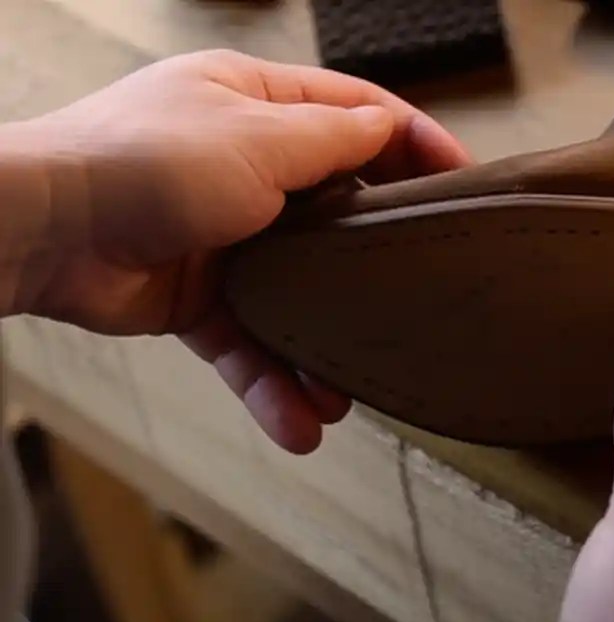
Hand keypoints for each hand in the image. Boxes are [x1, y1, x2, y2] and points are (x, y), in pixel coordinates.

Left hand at [0, 49, 469, 452]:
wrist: (45, 231)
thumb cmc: (141, 162)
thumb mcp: (256, 137)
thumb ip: (332, 141)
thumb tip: (388, 130)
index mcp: (258, 105)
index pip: (358, 117)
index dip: (416, 144)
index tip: (467, 181)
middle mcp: (247, 166)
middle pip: (339, 210)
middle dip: (380, 257)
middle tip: (430, 288)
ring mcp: (227, 237)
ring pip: (302, 292)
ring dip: (328, 344)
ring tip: (357, 389)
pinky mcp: (201, 299)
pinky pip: (253, 343)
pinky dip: (274, 383)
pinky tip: (303, 422)